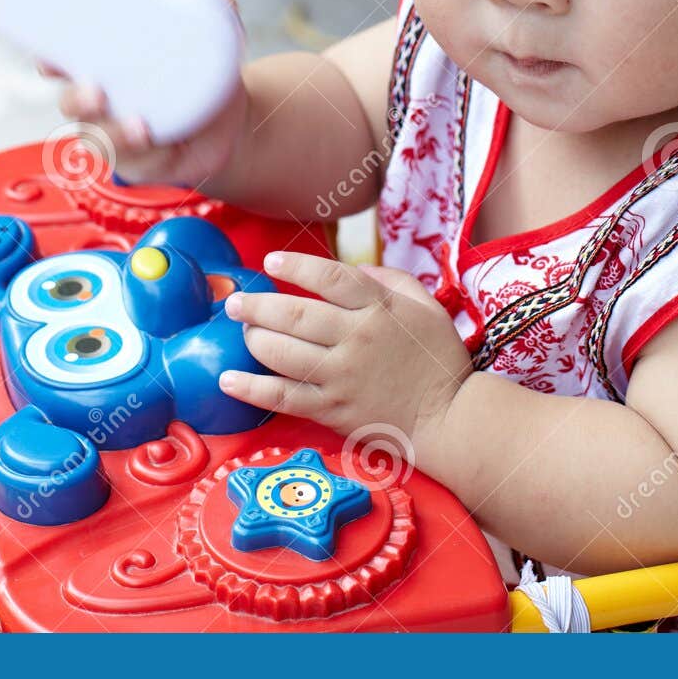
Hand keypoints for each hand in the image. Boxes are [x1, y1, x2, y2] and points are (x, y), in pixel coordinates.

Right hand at [38, 0, 247, 189]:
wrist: (229, 125)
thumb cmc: (202, 75)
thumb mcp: (209, 42)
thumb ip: (214, 14)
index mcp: (105, 65)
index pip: (63, 61)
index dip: (48, 60)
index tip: (50, 60)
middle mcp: (102, 101)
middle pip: (72, 102)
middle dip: (77, 99)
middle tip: (96, 92)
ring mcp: (117, 134)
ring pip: (98, 138)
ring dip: (114, 134)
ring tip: (139, 128)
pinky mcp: (139, 162)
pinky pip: (135, 163)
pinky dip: (150, 155)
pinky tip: (165, 146)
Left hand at [218, 251, 471, 452]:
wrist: (449, 418)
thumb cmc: (439, 359)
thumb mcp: (427, 306)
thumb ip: (391, 281)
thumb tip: (355, 269)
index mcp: (379, 309)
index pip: (329, 277)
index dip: (296, 265)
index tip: (271, 260)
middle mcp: (356, 338)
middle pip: (295, 314)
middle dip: (257, 305)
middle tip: (236, 302)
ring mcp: (341, 376)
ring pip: (283, 352)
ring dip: (253, 339)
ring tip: (242, 331)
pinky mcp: (333, 409)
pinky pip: (284, 397)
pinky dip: (252, 389)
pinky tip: (228, 380)